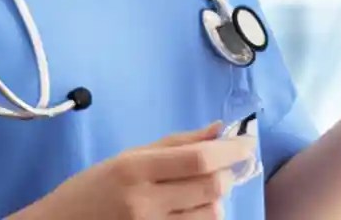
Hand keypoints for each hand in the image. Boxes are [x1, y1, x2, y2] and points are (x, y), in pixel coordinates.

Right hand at [17, 122, 254, 219]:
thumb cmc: (91, 189)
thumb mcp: (127, 158)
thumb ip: (175, 144)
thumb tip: (219, 129)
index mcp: (135, 169)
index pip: (199, 159)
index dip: (232, 151)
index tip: (248, 143)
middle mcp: (144, 202)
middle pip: (211, 188)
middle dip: (226, 174)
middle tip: (224, 166)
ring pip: (210, 214)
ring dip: (215, 199)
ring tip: (199, 191)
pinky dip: (203, 218)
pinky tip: (191, 210)